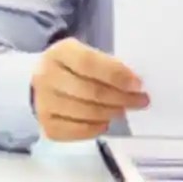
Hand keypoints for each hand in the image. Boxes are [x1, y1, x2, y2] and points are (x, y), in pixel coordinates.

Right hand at [30, 38, 148, 140]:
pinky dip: (92, 129)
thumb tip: (134, 84)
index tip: (138, 84)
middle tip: (140, 101)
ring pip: (82, 112)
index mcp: (61, 52)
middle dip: (120, 98)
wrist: (43, 81)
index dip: (116, 75)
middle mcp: (46, 76)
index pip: (89, 63)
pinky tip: (105, 123)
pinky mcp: (44, 122)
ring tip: (124, 110)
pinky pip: (72, 130)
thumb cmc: (76, 66)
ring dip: (110, 113)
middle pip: (89, 91)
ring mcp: (42, 101)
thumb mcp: (89, 54)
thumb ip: (108, 65)